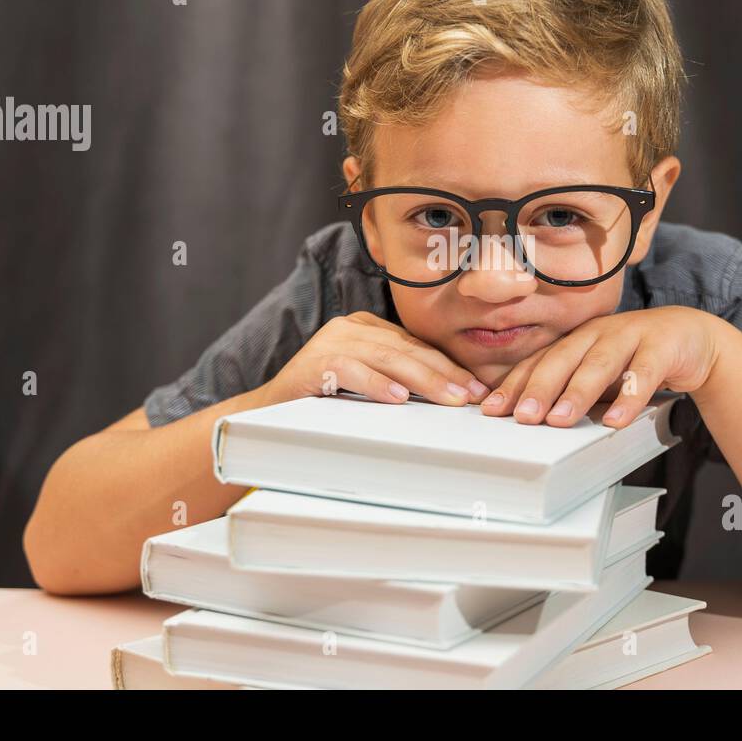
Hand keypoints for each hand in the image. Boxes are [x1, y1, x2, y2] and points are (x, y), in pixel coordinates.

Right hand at [264, 311, 489, 406]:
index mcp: (366, 328)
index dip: (448, 366)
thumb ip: (396, 379)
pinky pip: (351, 371)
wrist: (266, 412)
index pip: (415, 346)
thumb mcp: (365, 383)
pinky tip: (398, 399)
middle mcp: (351, 328)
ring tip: (448, 399)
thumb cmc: (322, 401)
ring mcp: (332, 341)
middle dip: (444, 373)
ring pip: (387, 358)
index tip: (475, 388)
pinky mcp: (314, 363)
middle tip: (471, 395)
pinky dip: (377, 385)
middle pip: (407, 349)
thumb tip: (447, 395)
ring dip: (422, 380)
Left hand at [479, 306, 720, 427]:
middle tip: (521, 417)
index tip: (492, 410)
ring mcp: (631, 334)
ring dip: (577, 393)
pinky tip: (616, 420)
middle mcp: (598, 333)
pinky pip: (644, 373)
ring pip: (599, 363)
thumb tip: (530, 419)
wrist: (693, 337)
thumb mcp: (600, 372)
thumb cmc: (637, 358)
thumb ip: (571, 388)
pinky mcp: (662, 345)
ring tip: (559, 420)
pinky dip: (629, 397)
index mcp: (577, 339)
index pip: (539, 361)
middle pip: (563, 359)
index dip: (515, 385)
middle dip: (539, 388)